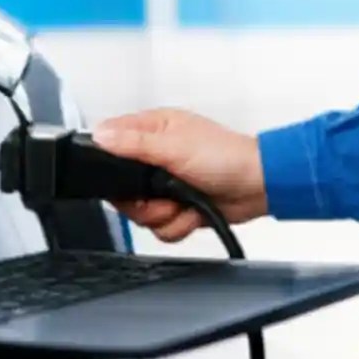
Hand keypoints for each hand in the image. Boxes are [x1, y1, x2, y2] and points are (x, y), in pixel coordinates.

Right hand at [92, 108, 266, 241]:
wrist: (258, 187)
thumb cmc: (227, 156)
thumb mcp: (175, 146)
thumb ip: (134, 143)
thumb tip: (100, 135)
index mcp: (151, 131)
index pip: (111, 145)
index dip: (111, 167)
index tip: (127, 179)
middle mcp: (154, 158)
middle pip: (121, 190)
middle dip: (143, 202)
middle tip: (163, 194)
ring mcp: (164, 186)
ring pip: (140, 213)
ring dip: (164, 215)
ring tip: (183, 203)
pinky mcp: (176, 208)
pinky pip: (159, 227)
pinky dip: (177, 225)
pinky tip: (192, 213)